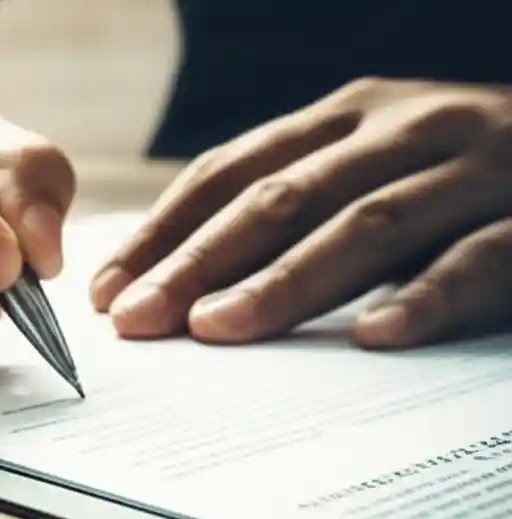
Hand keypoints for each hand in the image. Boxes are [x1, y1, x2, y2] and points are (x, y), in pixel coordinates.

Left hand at [91, 77, 511, 347]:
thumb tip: (179, 277)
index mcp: (348, 118)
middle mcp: (404, 131)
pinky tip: (372, 338)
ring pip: (365, 227)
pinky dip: (422, 299)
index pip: (231, 172)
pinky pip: (476, 262)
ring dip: (285, 282)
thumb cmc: (458, 176)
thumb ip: (294, 204)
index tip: (107, 288)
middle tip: (138, 319)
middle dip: (199, 262)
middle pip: (281, 200)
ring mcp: (474, 172)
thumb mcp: (369, 166)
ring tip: (219, 329)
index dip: (163, 230)